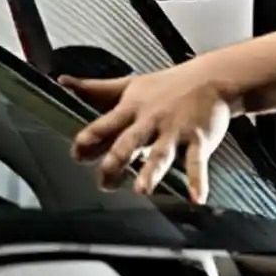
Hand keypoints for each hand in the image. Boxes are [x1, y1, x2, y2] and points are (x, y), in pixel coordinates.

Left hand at [59, 63, 236, 203]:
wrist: (211, 77)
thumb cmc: (168, 85)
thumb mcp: (129, 83)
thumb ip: (95, 88)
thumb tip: (64, 82)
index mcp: (132, 109)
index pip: (106, 124)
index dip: (90, 138)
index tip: (77, 153)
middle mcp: (151, 120)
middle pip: (130, 141)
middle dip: (116, 160)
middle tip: (105, 181)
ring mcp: (175, 130)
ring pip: (161, 153)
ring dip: (152, 171)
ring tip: (144, 189)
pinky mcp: (198, 139)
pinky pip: (197, 162)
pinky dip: (198, 181)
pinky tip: (196, 197)